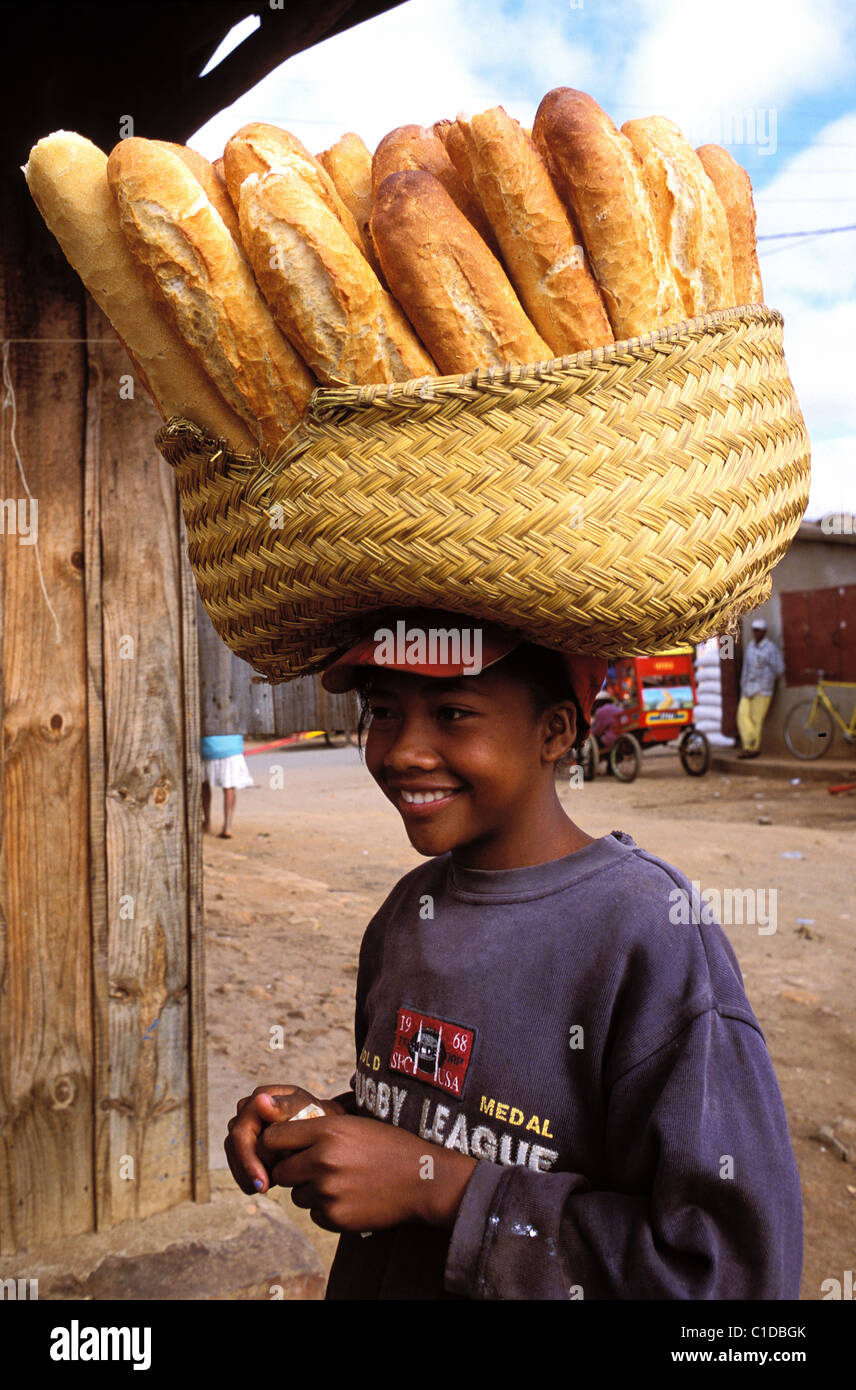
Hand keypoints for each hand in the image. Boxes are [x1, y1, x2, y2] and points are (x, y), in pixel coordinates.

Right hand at [224, 1084, 342, 1194]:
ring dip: (247, 1174)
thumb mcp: (305, 1110)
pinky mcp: (245, 1142)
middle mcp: (247, 1110)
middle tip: (263, 1189)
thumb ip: (284, 1107)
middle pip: (233, 1144)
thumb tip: (260, 1101)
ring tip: (266, 1186)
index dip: (248, 1159)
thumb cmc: (315, 1115)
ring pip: (234, 1155)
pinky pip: (239, 1163)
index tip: (263, 1182)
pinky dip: (249, 1176)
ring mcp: (244, 1125)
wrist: (320, 1125)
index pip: (241, 1132)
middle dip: (247, 1170)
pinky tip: (264, 1183)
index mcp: (260, 1097)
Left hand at [261, 1111, 477, 1232]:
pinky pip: (314, 1214)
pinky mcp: (335, 1217)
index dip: (275, 1145)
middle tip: (313, 1168)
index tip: (283, 1149)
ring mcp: (328, 1191)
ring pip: (297, 1195)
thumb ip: (316, 1130)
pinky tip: (350, 1197)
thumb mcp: (352, 1124)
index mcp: (327, 1131)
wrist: (422, 1178)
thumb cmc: (387, 1146)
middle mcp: (323, 1160)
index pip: (274, 1138)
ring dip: (311, 1191)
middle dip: (292, 1172)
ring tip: (341, 1182)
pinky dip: (326, 1209)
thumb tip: (277, 1139)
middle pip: (281, 1172)